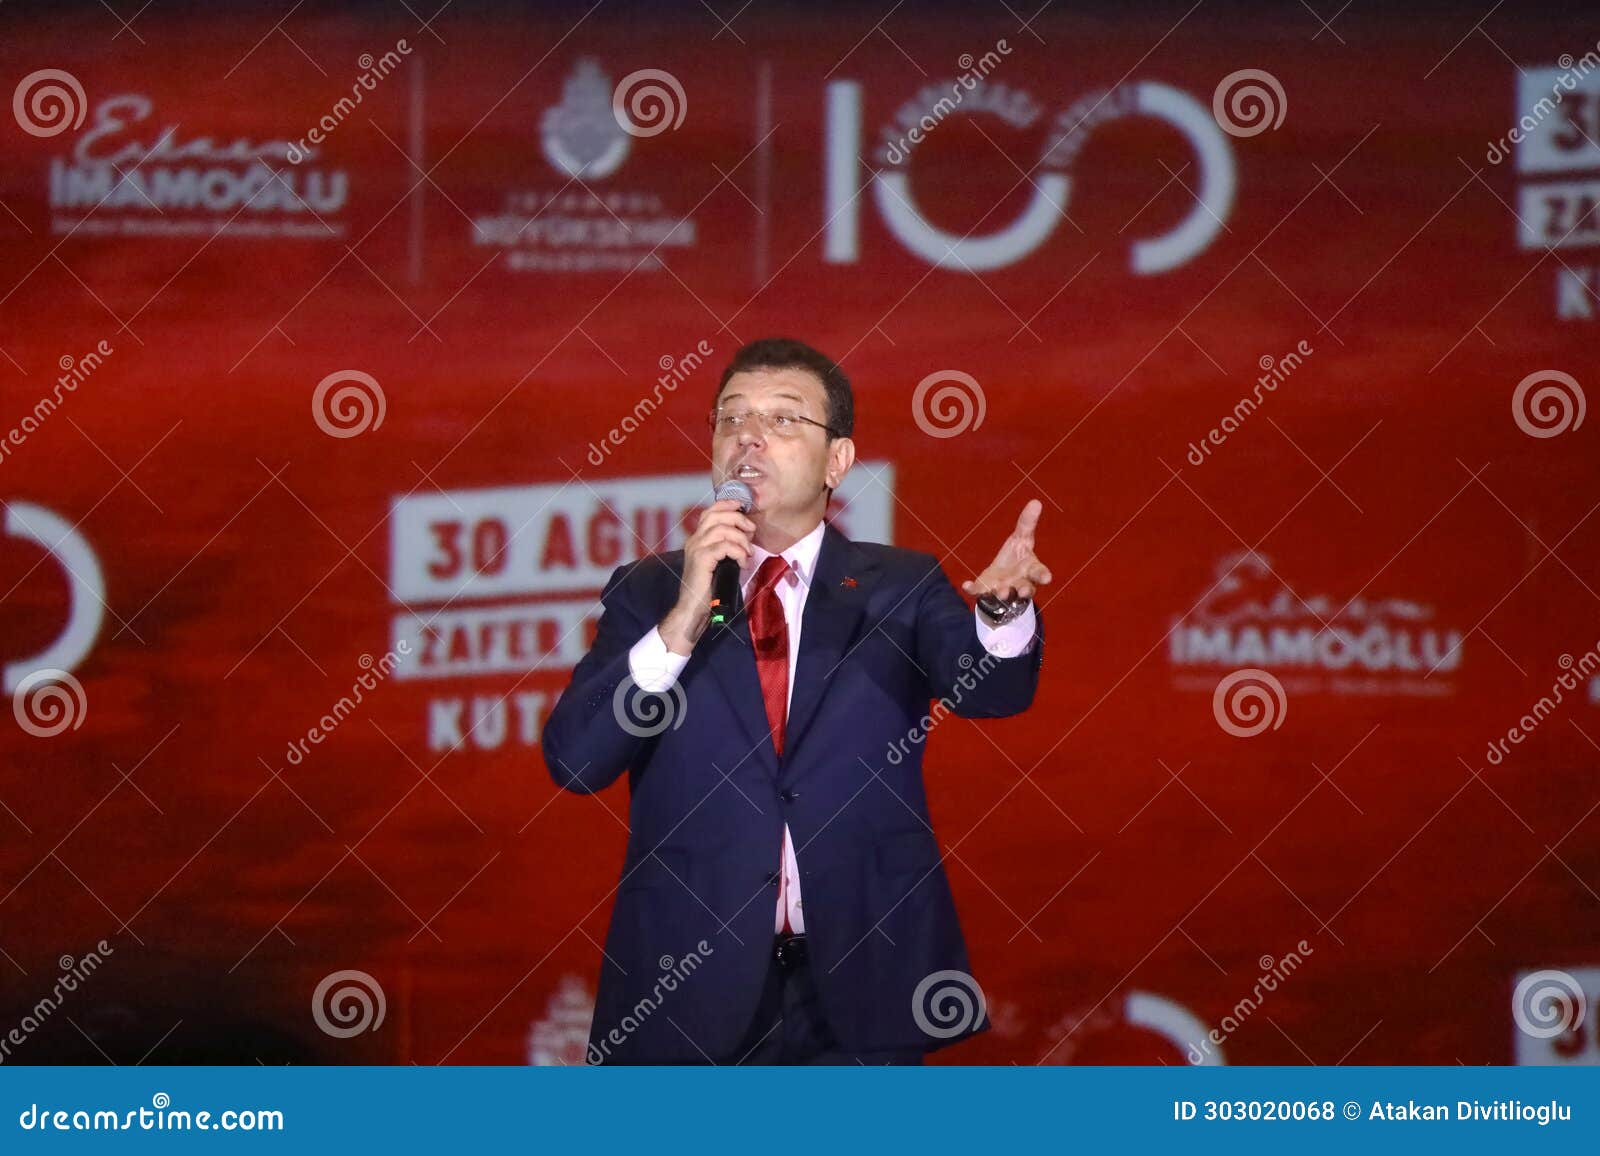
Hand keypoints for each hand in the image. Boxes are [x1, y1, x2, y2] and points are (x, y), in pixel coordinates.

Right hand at [659, 498, 755, 653]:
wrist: (693, 608)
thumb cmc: (708, 589)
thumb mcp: (719, 563)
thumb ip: (727, 548)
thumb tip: (747, 536)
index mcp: (697, 539)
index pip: (710, 512)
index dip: (727, 504)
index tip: (742, 506)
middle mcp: (694, 540)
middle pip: (716, 515)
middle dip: (738, 519)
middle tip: (751, 530)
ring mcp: (696, 549)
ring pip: (722, 529)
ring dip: (741, 539)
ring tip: (747, 553)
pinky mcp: (702, 559)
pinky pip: (724, 546)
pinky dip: (738, 552)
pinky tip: (742, 563)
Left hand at [962, 499, 1051, 604]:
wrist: (1002, 578)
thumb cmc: (1017, 557)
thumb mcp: (1022, 538)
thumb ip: (1027, 523)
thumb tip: (1036, 501)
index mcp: (1031, 570)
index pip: (1039, 573)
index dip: (1043, 575)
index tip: (1047, 578)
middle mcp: (1019, 583)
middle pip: (1024, 588)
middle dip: (1024, 590)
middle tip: (1022, 591)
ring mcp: (1003, 589)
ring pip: (1005, 594)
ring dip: (1003, 593)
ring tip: (1001, 592)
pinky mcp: (986, 591)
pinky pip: (979, 592)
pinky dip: (972, 589)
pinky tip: (966, 585)